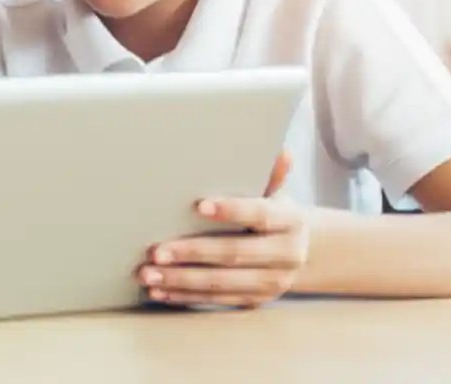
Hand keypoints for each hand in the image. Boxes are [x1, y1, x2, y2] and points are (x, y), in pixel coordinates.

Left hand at [135, 152, 307, 307]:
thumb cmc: (274, 213)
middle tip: (156, 252)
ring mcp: (272, 283)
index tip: (198, 206)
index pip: (260, 214)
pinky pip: (217, 300)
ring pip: (222, 283)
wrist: (302, 252)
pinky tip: (159, 291)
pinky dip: (185, 297)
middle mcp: (286, 255)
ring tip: (148, 274)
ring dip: (181, 280)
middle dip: (192, 253)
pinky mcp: (255, 301)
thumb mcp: (276, 192)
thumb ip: (271, 175)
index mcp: (290, 222)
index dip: (231, 210)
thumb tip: (279, 150)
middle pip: (234, 254)